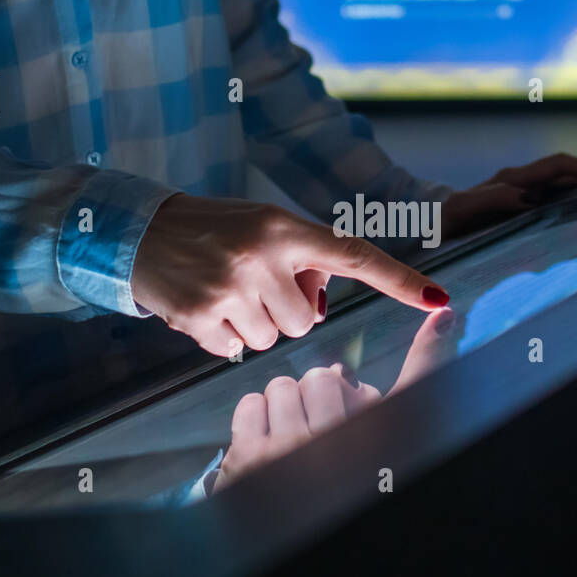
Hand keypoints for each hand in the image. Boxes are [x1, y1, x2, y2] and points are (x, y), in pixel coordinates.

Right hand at [132, 194, 449, 356]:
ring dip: (252, 327)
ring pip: (270, 340)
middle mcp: (262, 255)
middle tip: (252, 286)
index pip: (354, 255)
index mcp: (284, 227)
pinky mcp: (200, 315)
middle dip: (284, 313)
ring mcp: (230, 287)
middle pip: (306, 321)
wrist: (139, 231)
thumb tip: (320, 304)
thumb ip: (301, 257)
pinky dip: (221, 338)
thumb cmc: (213, 230)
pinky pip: (233, 350)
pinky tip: (203, 308)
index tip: (437, 299)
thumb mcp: (262, 225)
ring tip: (225, 294)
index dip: (399, 280)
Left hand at [214, 308, 457, 489]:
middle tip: (319, 424)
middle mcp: (338, 451)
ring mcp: (289, 458)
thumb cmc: (336, 485)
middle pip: (323, 378)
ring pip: (283, 386)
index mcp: (375, 446)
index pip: (416, 385)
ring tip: (293, 435)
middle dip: (319, 395)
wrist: (285, 547)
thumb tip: (440, 320)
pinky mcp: (246, 464)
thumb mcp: (370, 443)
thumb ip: (397, 392)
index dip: (431, 346)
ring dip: (286, 406)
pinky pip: (251, 403)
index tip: (443, 315)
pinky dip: (257, 418)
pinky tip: (268, 442)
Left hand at [440, 152, 576, 236]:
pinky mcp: (513, 207)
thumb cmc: (440, 221)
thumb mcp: (461, 213)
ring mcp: (516, 193)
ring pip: (559, 184)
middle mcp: (516, 182)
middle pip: (564, 171)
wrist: (422, 225)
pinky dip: (568, 201)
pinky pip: (548, 199)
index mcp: (510, 181)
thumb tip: (525, 197)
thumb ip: (490, 202)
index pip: (559, 167)